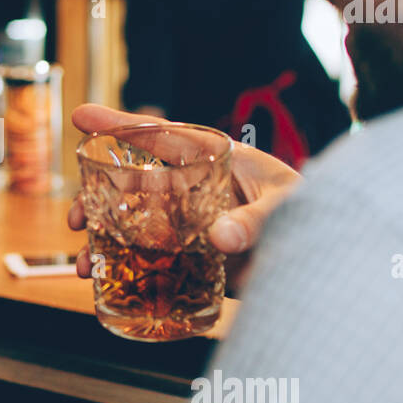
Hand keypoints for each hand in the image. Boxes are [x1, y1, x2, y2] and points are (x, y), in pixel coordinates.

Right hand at [66, 104, 300, 295]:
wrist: (328, 262)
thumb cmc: (316, 214)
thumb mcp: (288, 208)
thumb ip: (255, 220)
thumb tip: (220, 238)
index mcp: (214, 161)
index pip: (160, 138)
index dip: (118, 125)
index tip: (80, 116)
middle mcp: (196, 191)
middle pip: (134, 187)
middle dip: (96, 200)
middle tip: (73, 219)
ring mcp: (193, 226)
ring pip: (137, 228)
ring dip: (105, 244)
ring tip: (84, 264)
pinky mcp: (198, 261)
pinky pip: (155, 263)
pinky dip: (128, 273)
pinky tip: (108, 286)